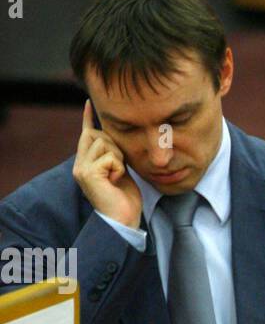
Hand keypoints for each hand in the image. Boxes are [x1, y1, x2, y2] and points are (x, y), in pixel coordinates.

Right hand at [73, 99, 141, 227]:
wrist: (123, 220)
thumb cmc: (124, 199)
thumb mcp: (119, 171)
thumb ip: (113, 154)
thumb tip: (115, 137)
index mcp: (86, 163)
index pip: (87, 134)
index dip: (90, 118)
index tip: (90, 103)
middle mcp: (79, 164)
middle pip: (99, 135)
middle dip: (116, 147)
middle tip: (119, 169)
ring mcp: (82, 168)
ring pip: (105, 143)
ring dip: (119, 158)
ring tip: (117, 176)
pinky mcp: (87, 173)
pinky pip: (110, 156)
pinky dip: (118, 167)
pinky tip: (116, 181)